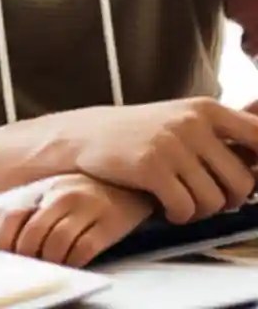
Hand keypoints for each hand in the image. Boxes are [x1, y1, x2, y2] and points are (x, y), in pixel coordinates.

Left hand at [0, 174, 152, 266]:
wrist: (133, 183)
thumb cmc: (88, 193)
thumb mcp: (57, 193)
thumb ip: (35, 210)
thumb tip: (12, 243)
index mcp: (45, 187)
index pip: (13, 215)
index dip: (4, 240)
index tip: (5, 255)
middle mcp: (64, 195)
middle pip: (33, 232)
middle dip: (27, 255)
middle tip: (28, 266)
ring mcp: (88, 207)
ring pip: (57, 243)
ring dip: (50, 261)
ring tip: (49, 267)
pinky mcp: (111, 223)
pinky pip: (84, 249)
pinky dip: (73, 262)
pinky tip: (71, 264)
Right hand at [68, 98, 257, 222]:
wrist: (84, 134)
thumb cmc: (140, 133)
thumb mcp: (183, 119)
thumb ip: (222, 135)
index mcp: (207, 109)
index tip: (252, 185)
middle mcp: (193, 124)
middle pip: (242, 182)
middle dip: (229, 201)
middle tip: (209, 199)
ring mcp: (171, 145)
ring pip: (215, 200)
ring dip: (202, 211)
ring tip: (184, 203)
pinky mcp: (151, 168)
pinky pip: (186, 209)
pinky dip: (179, 216)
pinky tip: (167, 208)